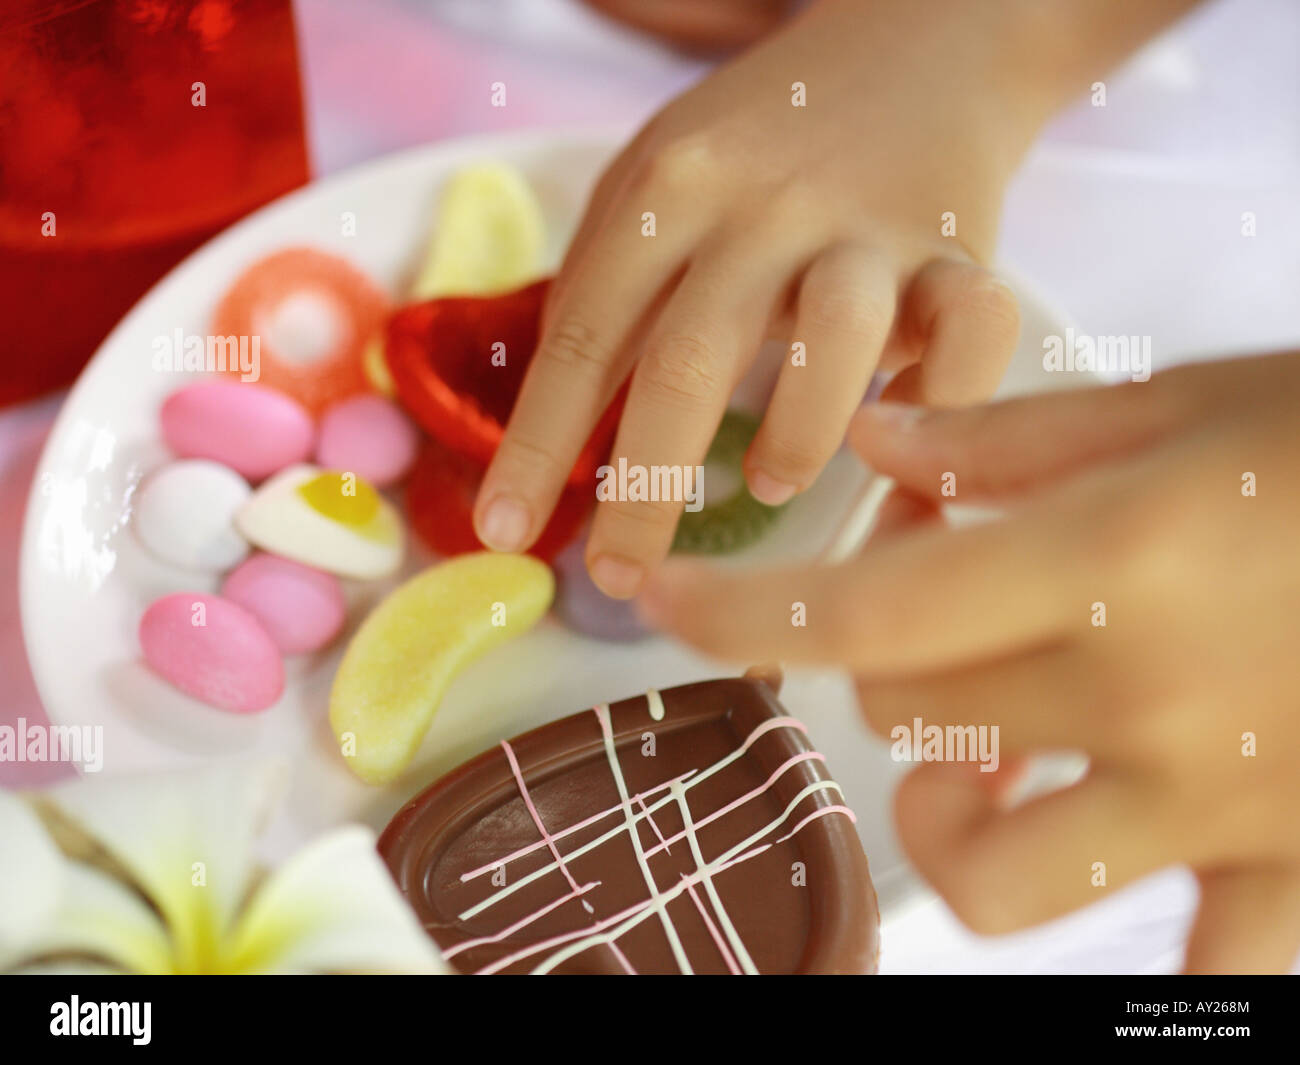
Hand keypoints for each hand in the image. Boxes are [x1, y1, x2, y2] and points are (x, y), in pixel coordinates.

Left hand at [474, 0, 1045, 595]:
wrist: (917, 43)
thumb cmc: (767, 136)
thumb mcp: (660, 172)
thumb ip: (610, 278)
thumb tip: (560, 424)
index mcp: (670, 187)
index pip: (584, 336)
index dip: (538, 445)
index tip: (504, 531)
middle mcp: (764, 205)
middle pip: (686, 363)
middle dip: (641, 493)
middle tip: (618, 581)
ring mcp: (867, 226)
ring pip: (831, 345)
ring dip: (793, 440)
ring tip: (764, 487)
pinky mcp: (963, 248)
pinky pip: (969, 334)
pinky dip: (943, 401)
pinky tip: (905, 433)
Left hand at [638, 352, 1299, 972]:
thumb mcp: (1185, 400)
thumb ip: (1013, 433)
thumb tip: (876, 440)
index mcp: (1104, 565)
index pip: (857, 614)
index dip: (737, 616)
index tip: (653, 601)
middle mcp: (1144, 702)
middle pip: (911, 718)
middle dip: (886, 664)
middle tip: (938, 611)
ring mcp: (1221, 807)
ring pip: (995, 869)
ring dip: (953, 819)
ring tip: (983, 764)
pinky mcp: (1297, 865)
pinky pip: (1207, 968)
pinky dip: (1147, 937)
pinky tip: (1121, 859)